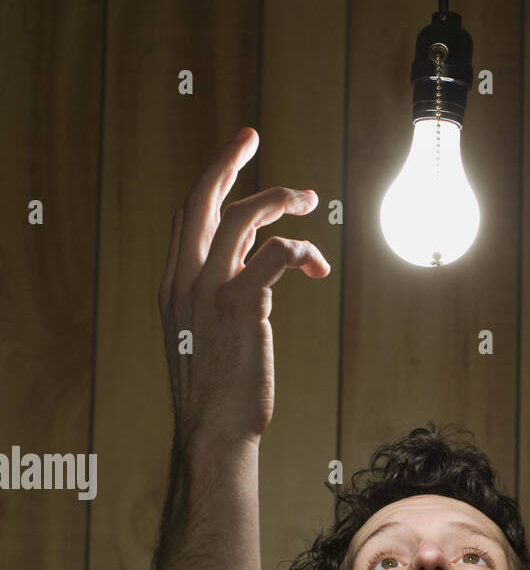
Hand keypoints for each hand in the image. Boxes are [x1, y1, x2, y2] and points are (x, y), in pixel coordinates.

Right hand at [158, 126, 330, 446]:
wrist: (214, 433)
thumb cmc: (219, 396)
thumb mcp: (208, 340)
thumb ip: (224, 302)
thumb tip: (255, 281)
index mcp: (173, 286)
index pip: (187, 216)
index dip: (210, 182)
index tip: (233, 159)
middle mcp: (184, 281)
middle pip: (201, 199)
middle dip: (227, 160)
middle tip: (252, 135)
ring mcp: (209, 292)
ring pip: (241, 217)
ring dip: (278, 199)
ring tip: (308, 200)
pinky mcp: (241, 306)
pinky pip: (274, 254)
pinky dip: (300, 250)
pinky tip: (316, 270)